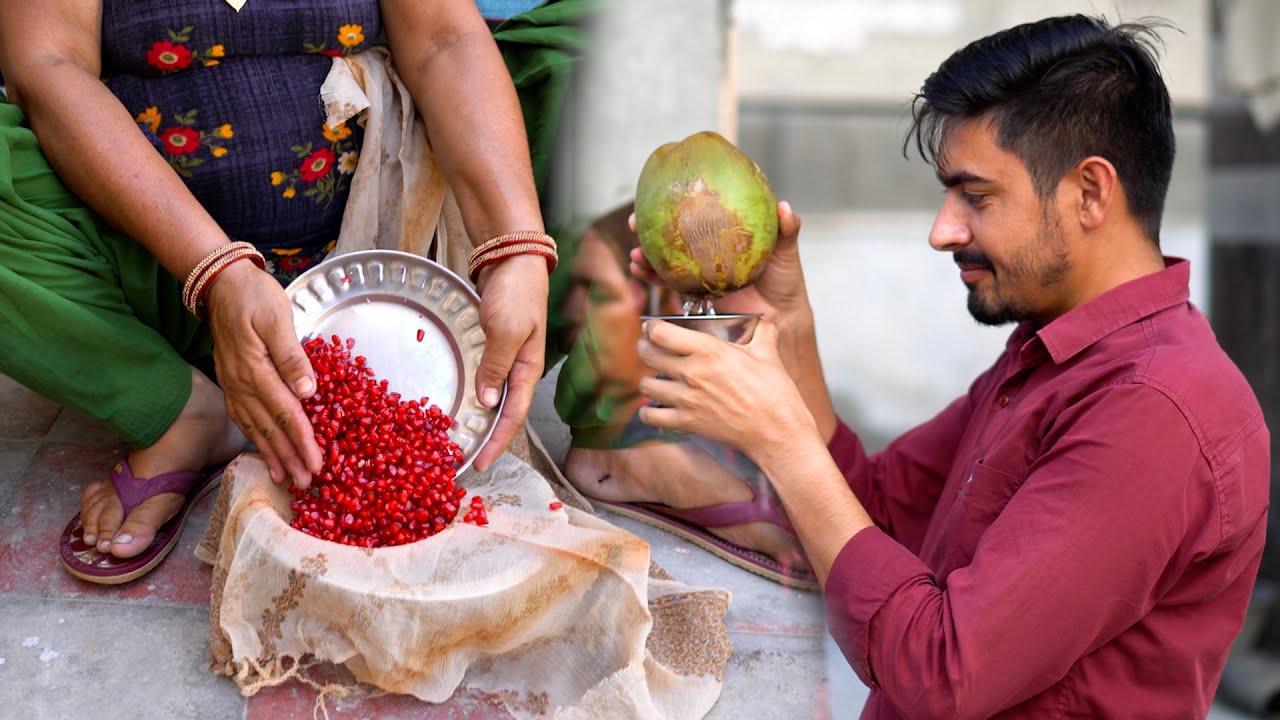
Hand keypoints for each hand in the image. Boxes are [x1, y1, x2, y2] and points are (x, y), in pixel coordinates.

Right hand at [205, 260, 322, 486]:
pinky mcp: (231, 380)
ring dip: (271, 454)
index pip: (285, 414)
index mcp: (255, 370)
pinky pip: (242, 416)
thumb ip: (291, 356)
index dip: (302, 441)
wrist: (219, 281)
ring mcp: (232, 384)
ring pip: (254, 427)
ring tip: (285, 478)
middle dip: (289, 458)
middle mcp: (241, 383)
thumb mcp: (277, 318)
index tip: (317, 464)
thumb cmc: (253, 295)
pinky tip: (263, 450)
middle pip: (269, 428)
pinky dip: (254, 437)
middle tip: (306, 484)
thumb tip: (307, 392)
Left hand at [473, 254, 548, 471]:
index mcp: (527, 369)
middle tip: (463, 459)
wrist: (513, 258)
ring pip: (490, 398)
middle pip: (503, 413)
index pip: (514, 416)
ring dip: (476, 419)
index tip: (480, 464)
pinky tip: (455, 402)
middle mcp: (517, 369)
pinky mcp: (490, 347)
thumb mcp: (506, 330)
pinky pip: (480, 378)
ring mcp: (504, 358)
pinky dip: (469, 395)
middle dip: (486, 438)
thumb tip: (487, 403)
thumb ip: (496, 366)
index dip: (498, 442)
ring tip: (456, 438)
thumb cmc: (515, 293)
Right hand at [629, 200, 809, 319]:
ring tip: (634, 255)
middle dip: (648, 227)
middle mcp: (705, 250)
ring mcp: (696, 272)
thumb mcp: (787, 251)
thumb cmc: (784, 279)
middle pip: (671, 234)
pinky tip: (639, 272)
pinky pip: (668, 285)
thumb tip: (784, 207)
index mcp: (721, 233)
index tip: (658, 190)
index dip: (674, 202)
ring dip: (645, 257)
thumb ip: (787, 229)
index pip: (693, 213)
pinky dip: (652, 278)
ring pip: (664, 260)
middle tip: (635, 220)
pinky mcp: (693, 294)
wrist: (781, 316)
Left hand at [634, 317, 816, 461]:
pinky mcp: (686, 423)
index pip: (661, 333)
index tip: (653, 327)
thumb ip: (762, 332)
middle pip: (648, 355)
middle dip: (645, 348)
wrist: (776, 431)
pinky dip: (649, 411)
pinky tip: (658, 406)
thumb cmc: (774, 392)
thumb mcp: (768, 354)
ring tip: (657, 377)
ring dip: (649, 379)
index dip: (652, 327)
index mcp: (709, 351)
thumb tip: (764, 321)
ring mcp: (686, 400)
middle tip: (649, 347)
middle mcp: (692, 373)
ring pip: (646, 385)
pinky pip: (650, 416)